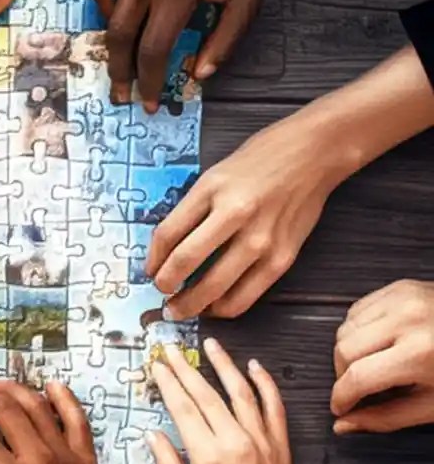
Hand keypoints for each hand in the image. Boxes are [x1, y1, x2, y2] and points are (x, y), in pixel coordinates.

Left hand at [147, 116, 343, 318]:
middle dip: (166, 285)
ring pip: (215, 287)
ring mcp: (262, 239)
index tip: (150, 271)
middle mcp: (235, 214)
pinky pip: (246, 295)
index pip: (167, 234)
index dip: (152, 260)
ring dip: (192, 305)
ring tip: (181, 309)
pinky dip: (224, 307)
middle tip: (161, 295)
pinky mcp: (283, 258)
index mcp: (211, 190)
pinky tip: (214, 306)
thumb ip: (191, 210)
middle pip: (186, 262)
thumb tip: (166, 251)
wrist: (313, 154)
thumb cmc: (259, 162)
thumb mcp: (214, 176)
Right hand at [148, 340, 373, 463]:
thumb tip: (152, 435)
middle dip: (186, 368)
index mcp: (208, 456)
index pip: (183, 408)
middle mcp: (236, 441)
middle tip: (170, 348)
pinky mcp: (279, 445)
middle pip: (206, 394)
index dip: (167, 384)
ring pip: (241, 392)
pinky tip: (256, 367)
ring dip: (224, 365)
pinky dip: (265, 384)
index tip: (156, 365)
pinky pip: (273, 406)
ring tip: (210, 344)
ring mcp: (261, 440)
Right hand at [333, 280, 433, 432]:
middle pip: (344, 351)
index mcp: (420, 354)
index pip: (357, 378)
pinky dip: (359, 331)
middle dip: (344, 375)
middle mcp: (409, 320)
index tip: (341, 406)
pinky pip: (357, 311)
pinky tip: (379, 343)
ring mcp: (403, 299)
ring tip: (373, 364)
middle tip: (360, 388)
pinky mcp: (400, 288)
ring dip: (349, 352)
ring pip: (344, 329)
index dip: (342, 398)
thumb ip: (386, 418)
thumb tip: (346, 424)